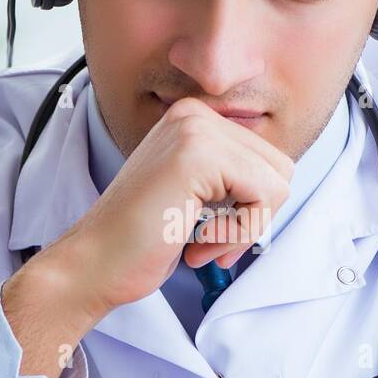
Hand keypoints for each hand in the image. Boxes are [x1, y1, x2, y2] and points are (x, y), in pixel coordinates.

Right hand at [45, 97, 293, 315]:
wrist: (96, 262)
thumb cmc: (141, 239)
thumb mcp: (197, 194)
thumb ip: (233, 177)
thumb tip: (281, 181)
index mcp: (194, 120)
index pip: (267, 160)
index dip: (251, 207)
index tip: (215, 230)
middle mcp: (194, 115)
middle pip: (279, 169)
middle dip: (253, 216)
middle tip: (211, 240)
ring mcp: (195, 130)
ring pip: (276, 184)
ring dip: (245, 227)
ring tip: (203, 241)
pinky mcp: (198, 155)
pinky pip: (262, 197)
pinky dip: (239, 232)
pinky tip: (198, 240)